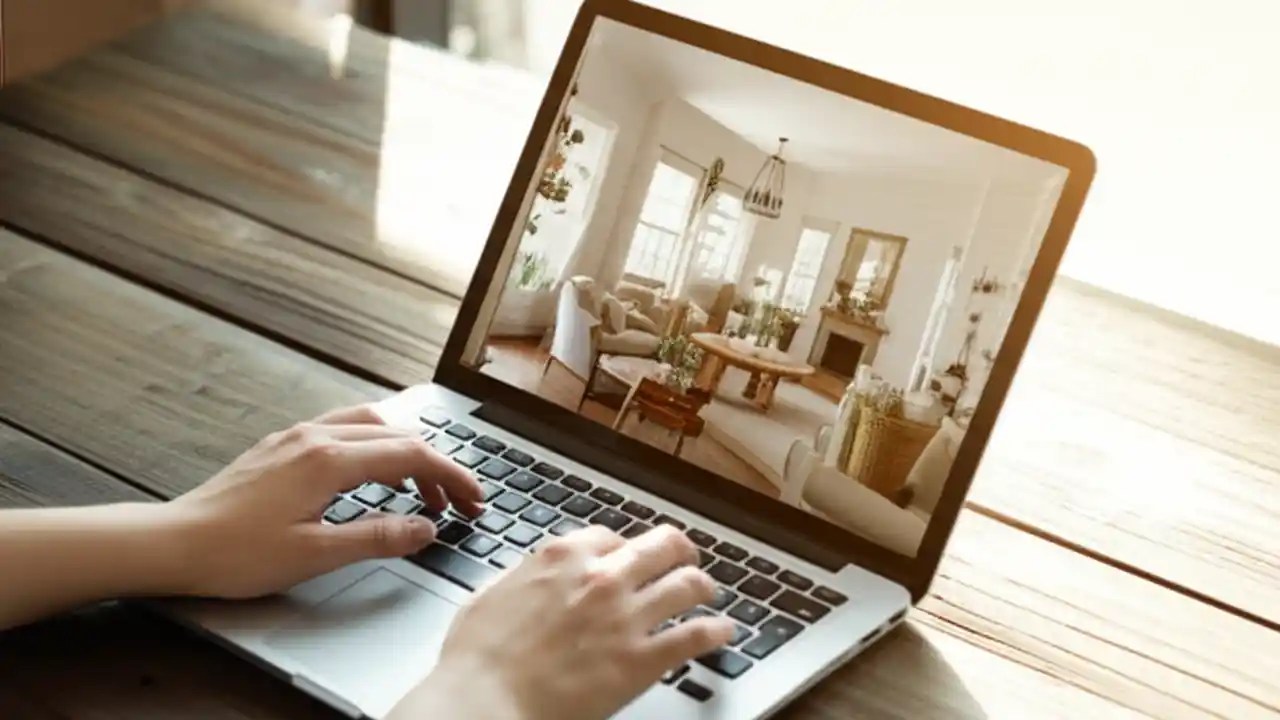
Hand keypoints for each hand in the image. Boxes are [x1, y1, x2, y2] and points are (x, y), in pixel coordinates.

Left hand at [167, 404, 482, 598]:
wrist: (173, 543)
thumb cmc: (235, 552)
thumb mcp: (316, 554)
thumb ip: (378, 536)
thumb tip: (425, 529)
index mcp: (329, 460)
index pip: (411, 456)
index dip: (451, 478)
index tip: (474, 500)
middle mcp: (315, 437)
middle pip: (396, 437)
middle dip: (435, 467)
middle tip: (456, 502)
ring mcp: (295, 437)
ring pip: (370, 425)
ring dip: (403, 451)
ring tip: (419, 486)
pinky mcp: (279, 447)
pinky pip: (342, 429)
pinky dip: (373, 446)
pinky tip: (370, 473)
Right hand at [393, 526, 734, 719]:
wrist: (485, 702)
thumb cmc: (477, 658)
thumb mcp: (492, 593)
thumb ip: (526, 576)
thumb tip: (538, 574)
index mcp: (563, 557)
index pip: (612, 536)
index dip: (625, 548)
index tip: (630, 557)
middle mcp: (603, 578)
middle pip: (662, 546)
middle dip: (678, 551)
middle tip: (685, 560)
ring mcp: (627, 617)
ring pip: (687, 585)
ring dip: (703, 586)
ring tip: (709, 592)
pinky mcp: (643, 659)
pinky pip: (695, 636)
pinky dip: (716, 631)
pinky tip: (723, 631)